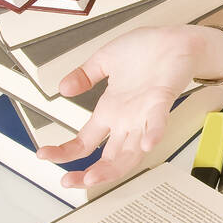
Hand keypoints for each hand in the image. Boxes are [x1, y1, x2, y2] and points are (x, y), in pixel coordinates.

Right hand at [36, 26, 205, 188]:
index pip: (84, 142)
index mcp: (111, 110)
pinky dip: (153, 134)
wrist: (178, 39)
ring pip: (130, 151)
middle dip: (87, 173)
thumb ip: (84, 75)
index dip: (65, 152)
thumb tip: (62, 88)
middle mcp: (127, 119)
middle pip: (107, 158)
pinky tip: (145, 145)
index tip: (44, 155)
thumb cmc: (149, 49)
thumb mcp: (106, 60)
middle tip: (68, 182)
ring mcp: (145, 114)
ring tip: (94, 177)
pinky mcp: (162, 101)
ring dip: (113, 166)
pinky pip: (158, 122)